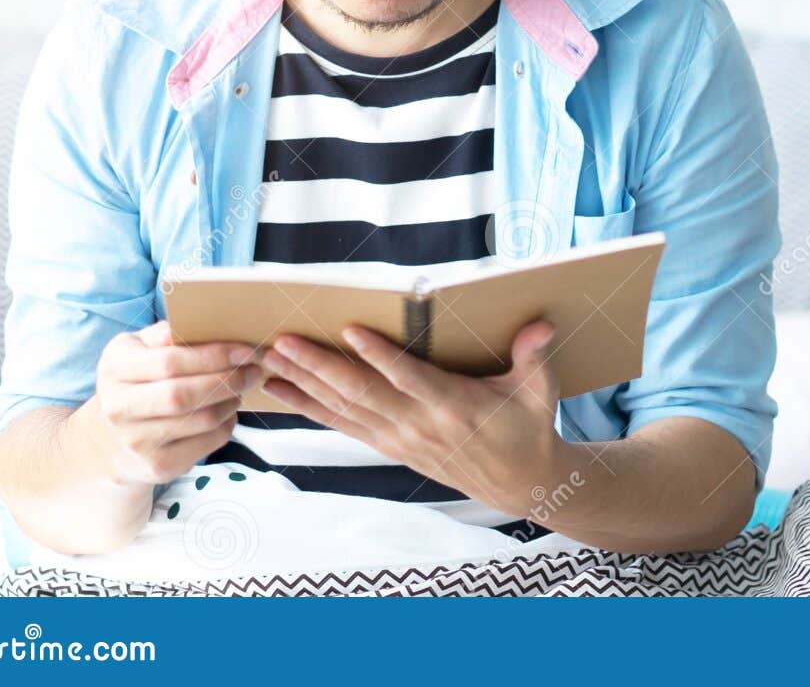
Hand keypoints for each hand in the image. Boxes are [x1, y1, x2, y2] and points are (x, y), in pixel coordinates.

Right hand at [87, 320, 261, 486]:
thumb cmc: (135, 381)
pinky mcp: (157, 466)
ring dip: (231, 402)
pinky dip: (227, 425)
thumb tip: (210, 323)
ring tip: (241, 388)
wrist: (109, 439)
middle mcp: (118, 408)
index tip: (246, 350)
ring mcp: (136, 442)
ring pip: (201, 420)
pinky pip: (206, 444)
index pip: (169, 362)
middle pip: (183, 395)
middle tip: (254, 370)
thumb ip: (167, 334)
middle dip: (228, 380)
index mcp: (115, 369)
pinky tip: (227, 412)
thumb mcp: (138, 350)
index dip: (214, 356)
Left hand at [260, 319, 566, 517]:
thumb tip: (540, 326)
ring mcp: (400, 438)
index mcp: (454, 406)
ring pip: (344, 409)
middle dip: (319, 367)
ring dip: (305, 385)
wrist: (518, 483)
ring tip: (269, 361)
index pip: (410, 379)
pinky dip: (309, 408)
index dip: (380, 357)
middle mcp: (419, 425)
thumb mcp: (539, 392)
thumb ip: (534, 357)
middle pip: (362, 393)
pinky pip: (343, 425)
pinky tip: (281, 391)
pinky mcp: (390, 445)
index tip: (350, 331)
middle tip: (284, 341)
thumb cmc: (527, 428)